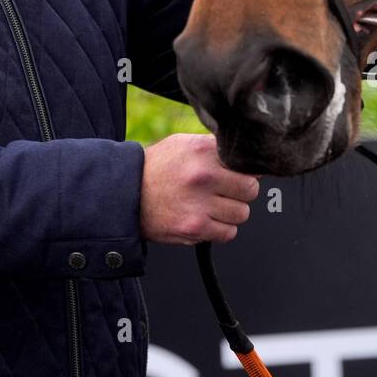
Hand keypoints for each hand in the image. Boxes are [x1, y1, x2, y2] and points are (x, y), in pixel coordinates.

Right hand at [140, 133, 259, 245]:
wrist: (126, 194)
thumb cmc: (157, 168)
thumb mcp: (183, 143)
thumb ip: (213, 147)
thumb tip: (244, 155)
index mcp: (202, 151)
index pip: (246, 163)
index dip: (245, 170)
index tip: (239, 173)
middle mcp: (202, 176)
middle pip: (250, 189)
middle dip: (243, 191)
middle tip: (228, 191)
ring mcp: (199, 204)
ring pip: (242, 213)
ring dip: (232, 212)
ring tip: (214, 205)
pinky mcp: (194, 228)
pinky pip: (228, 233)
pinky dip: (221, 229)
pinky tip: (207, 218)